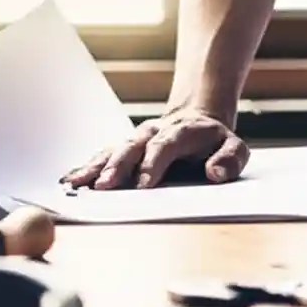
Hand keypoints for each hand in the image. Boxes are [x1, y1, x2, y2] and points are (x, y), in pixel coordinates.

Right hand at [60, 109, 249, 189]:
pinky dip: (88, 167)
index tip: (145, 186)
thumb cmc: (215, 142)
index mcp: (183, 131)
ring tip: (76, 184)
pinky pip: (104, 155)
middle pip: (133, 146)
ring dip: (95, 167)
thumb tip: (215, 173)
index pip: (166, 144)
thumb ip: (230, 160)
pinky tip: (71, 179)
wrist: (197, 119)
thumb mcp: (235, 148)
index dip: (154, 163)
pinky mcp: (125, 147)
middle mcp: (154, 132)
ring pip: (113, 150)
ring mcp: (137, 139)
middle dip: (117, 166)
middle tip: (103, 187)